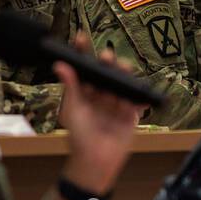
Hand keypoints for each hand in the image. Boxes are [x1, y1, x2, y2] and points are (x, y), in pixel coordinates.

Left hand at [55, 33, 143, 194]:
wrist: (95, 162)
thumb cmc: (79, 136)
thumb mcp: (72, 110)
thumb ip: (71, 87)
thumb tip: (60, 65)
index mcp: (84, 91)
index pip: (84, 67)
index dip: (83, 52)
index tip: (81, 37)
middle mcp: (101, 94)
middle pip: (107, 72)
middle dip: (108, 63)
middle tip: (108, 56)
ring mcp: (117, 103)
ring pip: (123, 83)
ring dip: (124, 76)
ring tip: (124, 70)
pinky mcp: (131, 115)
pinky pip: (137, 102)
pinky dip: (139, 98)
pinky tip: (139, 95)